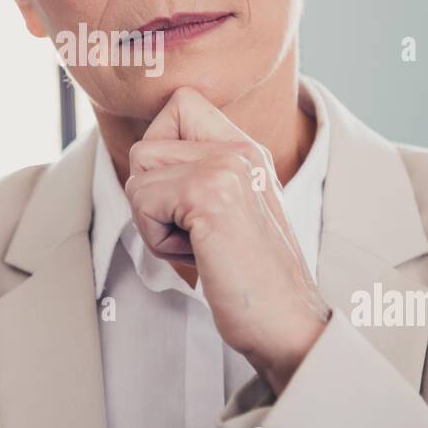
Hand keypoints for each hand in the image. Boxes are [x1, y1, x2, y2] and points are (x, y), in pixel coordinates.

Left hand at [124, 86, 330, 395]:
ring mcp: (227, 166)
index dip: (160, 146)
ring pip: (139, 173)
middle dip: (151, 198)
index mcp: (247, 149)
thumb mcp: (232, 211)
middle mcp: (240, 148)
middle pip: (145, 145)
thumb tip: (143, 160)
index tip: (180, 195)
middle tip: (193, 233)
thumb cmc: (252, 280)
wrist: (289, 324)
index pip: (179, 103)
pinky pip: (143, 201)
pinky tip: (199, 256)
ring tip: (198, 245)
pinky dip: (158, 240)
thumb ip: (199, 175)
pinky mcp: (210, 193)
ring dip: (154, 221)